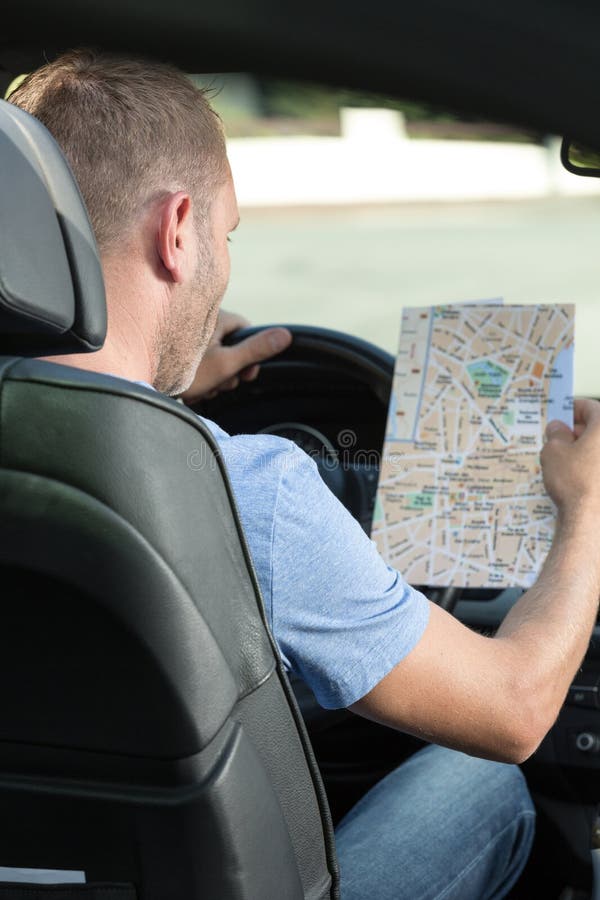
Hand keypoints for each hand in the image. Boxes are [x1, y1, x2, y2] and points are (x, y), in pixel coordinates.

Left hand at [179, 310, 291, 404]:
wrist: (145, 386)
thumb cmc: (187, 373)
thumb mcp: (228, 363)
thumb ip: (257, 350)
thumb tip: (286, 335)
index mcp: (214, 316)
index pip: (246, 329)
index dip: (251, 353)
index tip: (246, 374)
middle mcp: (199, 321)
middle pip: (231, 345)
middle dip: (231, 370)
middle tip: (222, 385)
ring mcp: (186, 336)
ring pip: (215, 356)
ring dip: (216, 377)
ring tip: (204, 389)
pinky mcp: (177, 351)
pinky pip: (198, 362)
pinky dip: (200, 377)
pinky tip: (192, 389)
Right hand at [541, 398, 599, 516]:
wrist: (592, 521)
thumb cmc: (574, 482)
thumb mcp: (553, 452)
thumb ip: (556, 434)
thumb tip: (558, 427)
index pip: (590, 407)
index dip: (572, 409)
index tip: (561, 414)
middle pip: (599, 428)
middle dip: (580, 431)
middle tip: (560, 440)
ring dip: (588, 450)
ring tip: (567, 461)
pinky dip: (594, 468)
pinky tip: (581, 478)